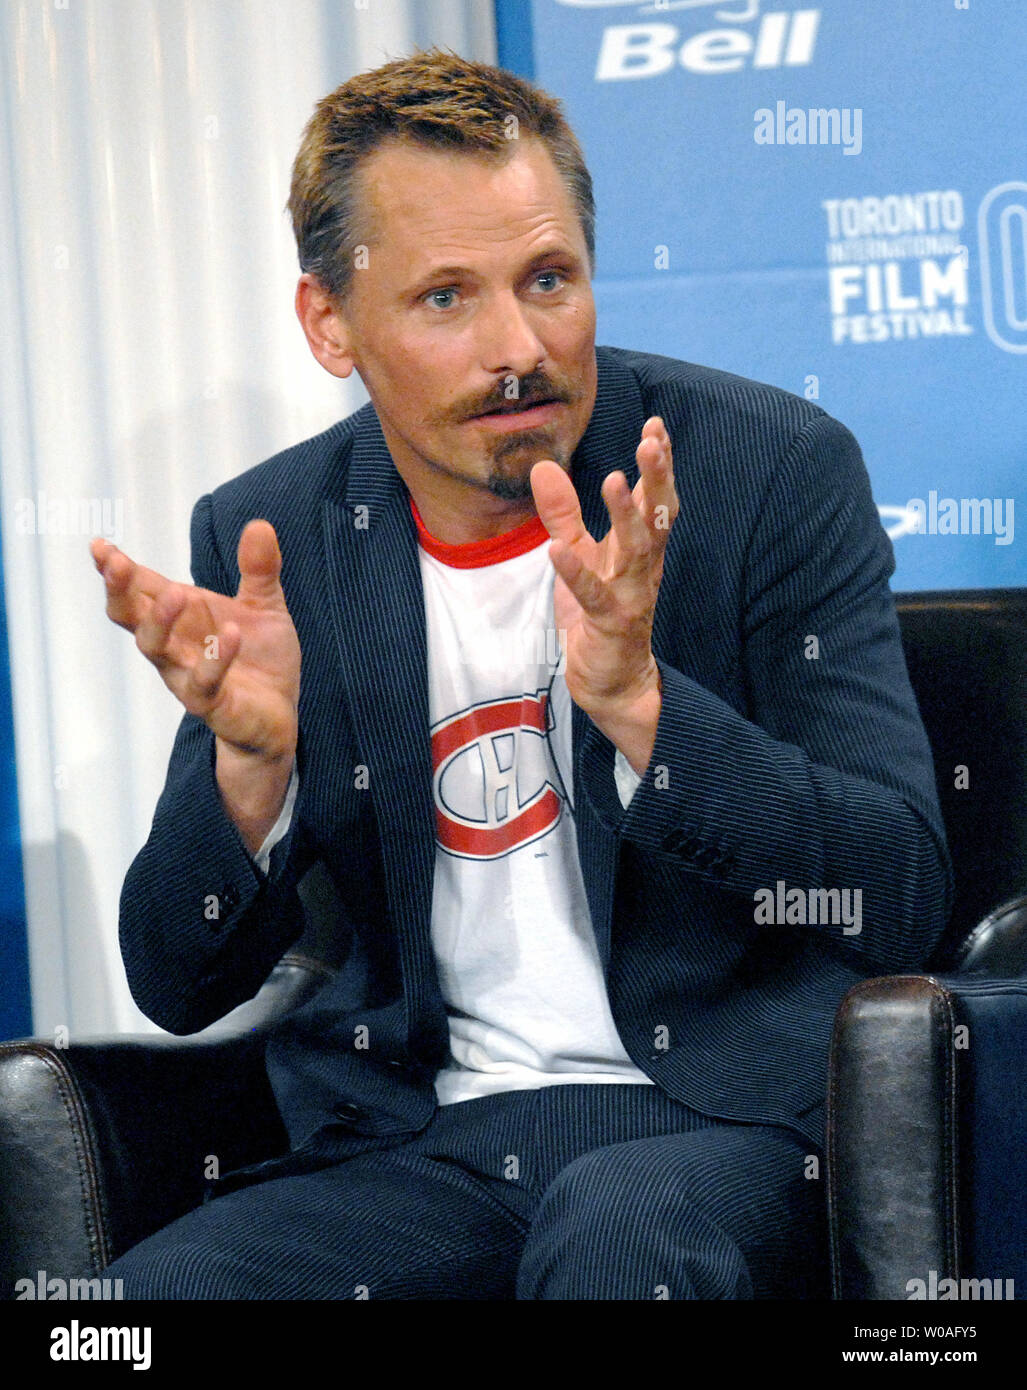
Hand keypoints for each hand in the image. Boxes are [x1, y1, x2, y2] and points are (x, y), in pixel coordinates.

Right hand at [92, 520, 300, 851]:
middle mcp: (174, 644)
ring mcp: (186, 675)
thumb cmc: (259, 659)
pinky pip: (203, 683)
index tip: (99, 546)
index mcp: (181, 616)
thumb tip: (259, 523)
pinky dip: (216, 658)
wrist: (278, 716)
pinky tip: (230, 633)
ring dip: (160, 620)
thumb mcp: (265, 606)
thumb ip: (259, 569)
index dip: (117, 568)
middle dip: (119, 590)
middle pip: (130, 616)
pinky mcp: (210, 704)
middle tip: (116, 563)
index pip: (139, 588)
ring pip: (155, 649)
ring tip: (176, 593)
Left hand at [530, 415, 677, 722]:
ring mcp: (630, 595)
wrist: (613, 681)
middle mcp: (642, 566)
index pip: (655, 498)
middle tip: (652, 442)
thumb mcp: (578, 555)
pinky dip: (575, 573)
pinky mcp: (610, 624)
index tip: (656, 425)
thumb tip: (543, 467)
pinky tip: (556, 550)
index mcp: (640, 548)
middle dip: (656, 479)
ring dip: (624, 515)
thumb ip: (563, 513)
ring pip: (634, 551)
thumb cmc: (599, 613)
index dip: (659, 464)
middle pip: (655, 516)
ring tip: (615, 479)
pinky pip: (593, 596)